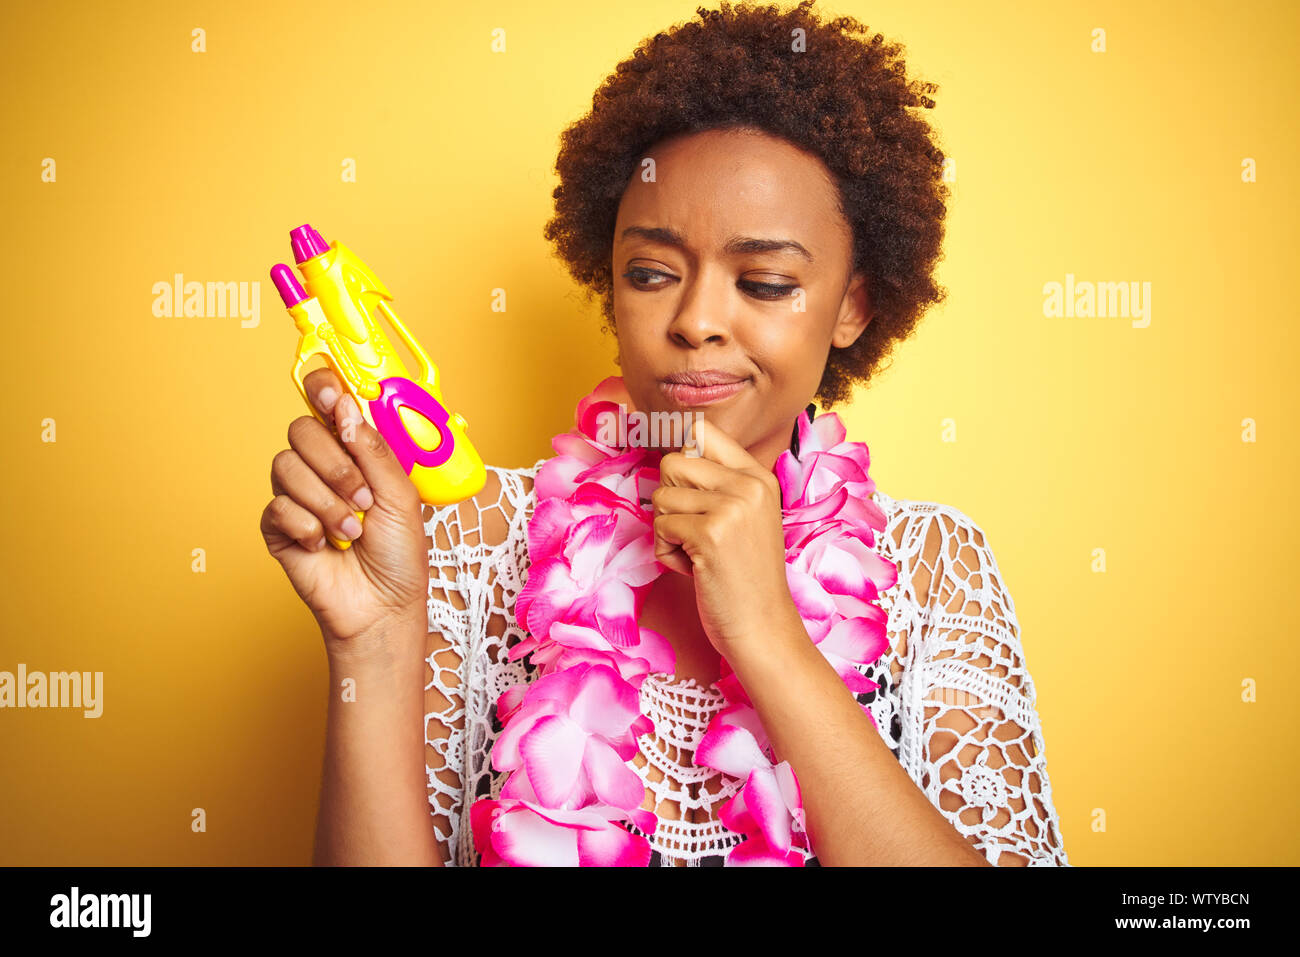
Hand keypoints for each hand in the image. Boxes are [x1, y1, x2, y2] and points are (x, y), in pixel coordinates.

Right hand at [260, 368, 428, 655]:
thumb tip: (347, 409)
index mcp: (356, 450)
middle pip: (301, 430)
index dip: (324, 388)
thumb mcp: (402, 496)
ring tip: (351, 530)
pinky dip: (308, 527)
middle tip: (363, 497)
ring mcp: (298, 494)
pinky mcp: (278, 526)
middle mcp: (323, 465)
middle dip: (334, 465)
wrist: (383, 606)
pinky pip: (277, 506)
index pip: (328, 402)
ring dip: (327, 502)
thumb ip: (375, 450)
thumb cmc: (399, 553)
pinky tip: (324, 544)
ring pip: (286, 467)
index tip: (332, 397)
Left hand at [650, 416, 796, 652]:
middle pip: (673, 462)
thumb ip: (718, 486)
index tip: (675, 475)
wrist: (762, 626)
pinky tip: (694, 569)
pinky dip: (667, 552)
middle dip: (668, 499)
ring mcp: (732, 507)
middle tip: (690, 531)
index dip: (679, 450)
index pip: (704, 431)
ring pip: (661, 497)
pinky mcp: (711, 533)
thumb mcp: (745, 519)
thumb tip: (670, 454)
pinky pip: (661, 527)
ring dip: (667, 531)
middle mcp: (749, 485)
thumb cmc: (744, 577)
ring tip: (696, 554)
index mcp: (759, 477)